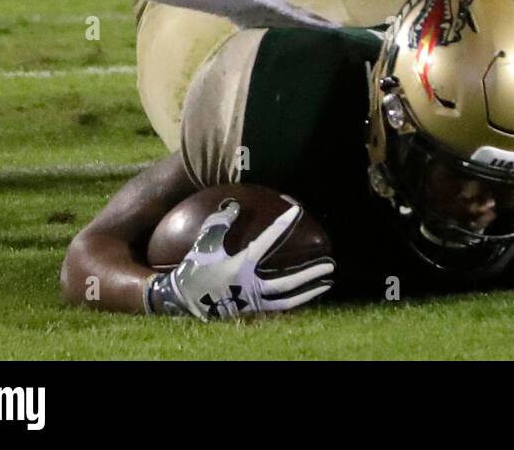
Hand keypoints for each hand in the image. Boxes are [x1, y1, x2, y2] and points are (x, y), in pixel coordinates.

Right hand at [146, 200, 333, 320]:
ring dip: (309, 290)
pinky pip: (279, 307)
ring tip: (329, 281)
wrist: (182, 300)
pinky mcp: (252, 310)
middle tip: (331, 263)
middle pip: (287, 281)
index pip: (268, 240)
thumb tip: (235, 203)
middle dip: (311, 272)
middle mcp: (249, 285)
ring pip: (288, 298)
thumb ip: (219, 222)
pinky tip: (309, 294)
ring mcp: (252, 300)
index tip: (298, 210)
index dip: (284, 223)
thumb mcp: (204, 244)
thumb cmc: (195, 268)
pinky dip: (296, 301)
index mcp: (241, 266)